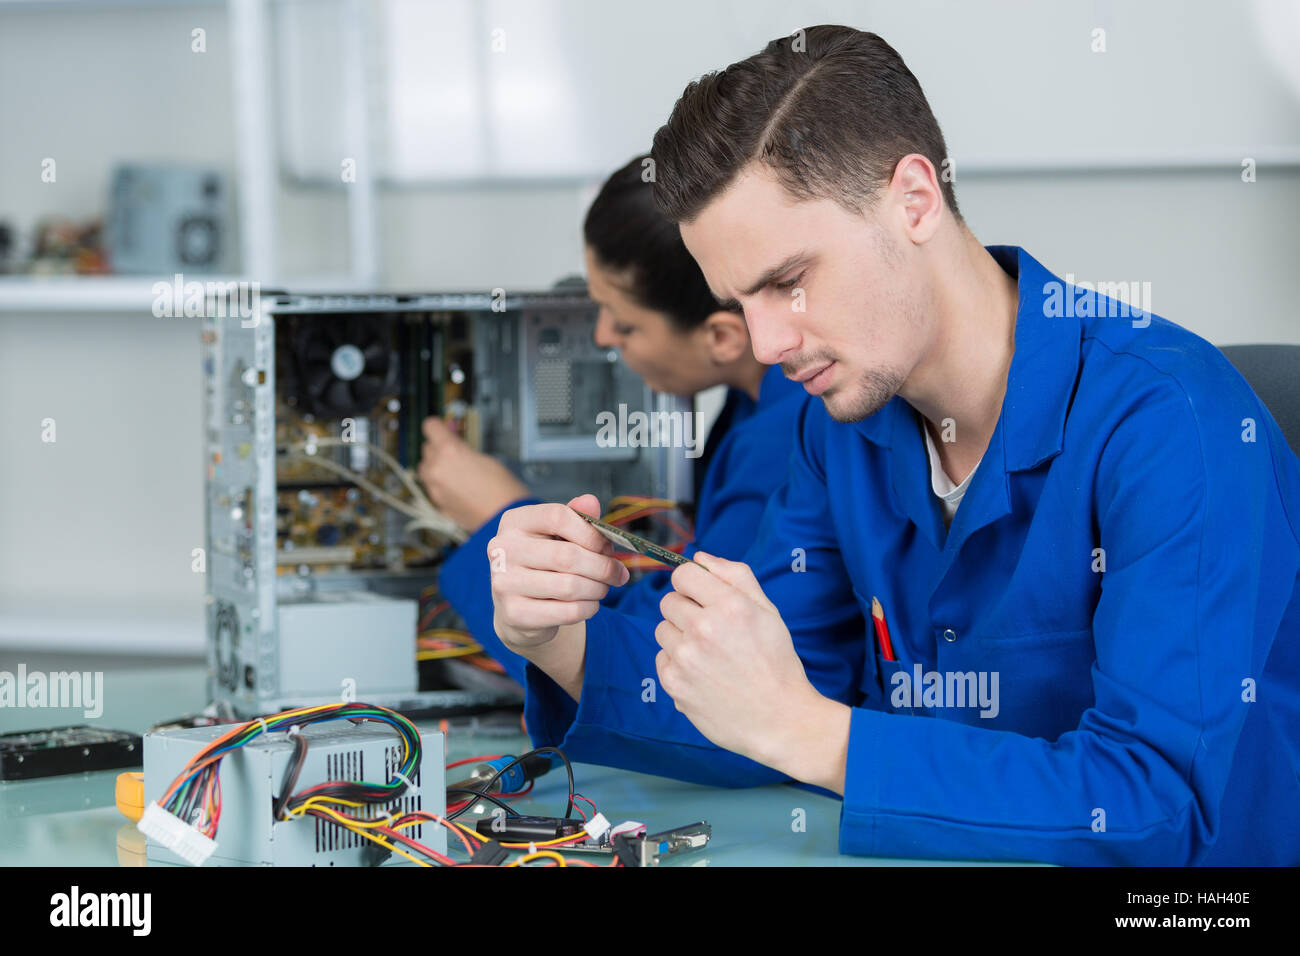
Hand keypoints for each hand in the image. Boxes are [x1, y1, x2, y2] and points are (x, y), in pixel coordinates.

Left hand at [418, 417, 529, 531]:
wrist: (504, 519)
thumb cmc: (502, 489)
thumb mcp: (485, 458)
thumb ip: (463, 450)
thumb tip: (454, 446)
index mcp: (449, 451)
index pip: (430, 426)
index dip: (439, 427)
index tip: (443, 429)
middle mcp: (436, 468)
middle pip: (427, 448)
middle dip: (439, 449)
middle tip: (456, 454)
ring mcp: (434, 488)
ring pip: (426, 468)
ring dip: (436, 467)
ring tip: (456, 472)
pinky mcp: (437, 503)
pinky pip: (433, 487)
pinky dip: (441, 485)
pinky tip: (459, 489)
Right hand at [488, 494, 629, 648]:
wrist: (515, 606)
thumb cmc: (543, 563)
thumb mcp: (558, 535)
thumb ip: (577, 517)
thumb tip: (591, 501)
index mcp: (514, 521)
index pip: (558, 516)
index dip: (591, 532)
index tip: (607, 546)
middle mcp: (502, 549)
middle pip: (568, 555)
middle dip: (603, 567)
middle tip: (618, 573)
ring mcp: (504, 582)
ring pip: (570, 586)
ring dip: (598, 589)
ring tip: (603, 588)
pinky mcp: (514, 613)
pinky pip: (568, 611)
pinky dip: (589, 608)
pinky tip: (590, 604)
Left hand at [656, 552, 844, 779]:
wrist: (781, 719)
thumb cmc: (776, 662)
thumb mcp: (767, 611)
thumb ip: (734, 576)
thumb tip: (700, 557)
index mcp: (729, 605)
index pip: (683, 574)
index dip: (693, 584)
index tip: (704, 598)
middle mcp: (703, 629)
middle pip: (668, 601)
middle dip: (687, 610)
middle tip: (712, 631)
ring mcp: (685, 659)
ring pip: (662, 630)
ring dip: (680, 637)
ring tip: (709, 655)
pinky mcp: (674, 684)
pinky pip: (661, 659)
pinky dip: (677, 664)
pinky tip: (703, 674)